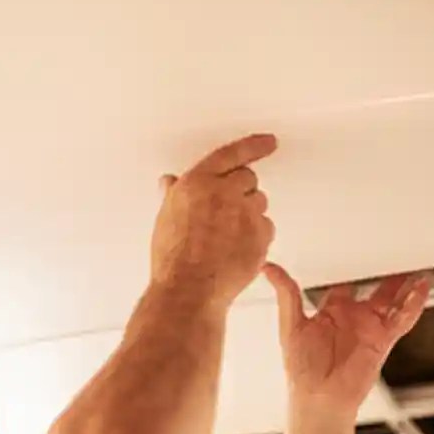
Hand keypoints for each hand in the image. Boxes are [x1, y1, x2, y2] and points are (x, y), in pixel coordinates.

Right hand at [150, 134, 277, 306]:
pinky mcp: (261, 235)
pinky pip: (267, 227)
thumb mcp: (165, 218)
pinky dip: (257, 235)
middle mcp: (223, 192)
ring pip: (259, 203)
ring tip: (228, 236)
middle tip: (227, 213)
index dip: (253, 146)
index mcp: (197, 183)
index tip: (268, 142)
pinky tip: (237, 248)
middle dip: (240, 191)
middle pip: (248, 179)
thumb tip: (170, 183)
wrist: (188, 290)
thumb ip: (174, 194)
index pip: (231, 154)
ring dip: (249, 214)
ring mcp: (245, 213)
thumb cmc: (173, 259)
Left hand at [264, 263, 430, 415]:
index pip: (343, 285)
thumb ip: (286, 293)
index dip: (348, 269)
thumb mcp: (290, 324)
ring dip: (405, 285)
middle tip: (394, 251)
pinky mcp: (383, 339)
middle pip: (374, 290)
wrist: (318, 398)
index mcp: (330, 313)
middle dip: (385, 273)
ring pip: (393, 301)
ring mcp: (370, 328)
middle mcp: (352, 319)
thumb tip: (269, 269)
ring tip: (418, 265)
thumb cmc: (302, 370)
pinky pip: (403, 318)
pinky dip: (415, 303)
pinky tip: (422, 287)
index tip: (353, 247)